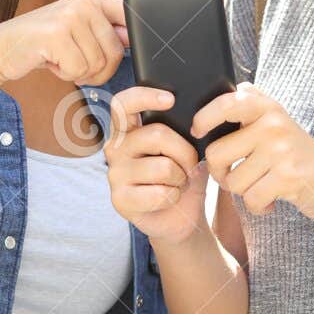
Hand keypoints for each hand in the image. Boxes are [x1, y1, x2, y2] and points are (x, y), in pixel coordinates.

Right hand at [0, 0, 127, 86]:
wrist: (1, 48)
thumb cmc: (44, 44)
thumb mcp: (77, 30)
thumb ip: (105, 31)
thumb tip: (135, 38)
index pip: (129, 16)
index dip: (133, 39)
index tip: (122, 49)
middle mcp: (84, 2)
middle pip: (116, 51)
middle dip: (99, 69)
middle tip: (75, 63)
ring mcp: (70, 16)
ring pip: (97, 64)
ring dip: (79, 72)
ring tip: (59, 58)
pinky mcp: (56, 35)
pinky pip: (79, 70)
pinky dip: (64, 75)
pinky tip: (50, 62)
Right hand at [106, 86, 209, 243]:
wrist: (182, 216)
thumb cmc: (184, 174)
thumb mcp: (188, 147)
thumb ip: (185, 128)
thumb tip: (199, 114)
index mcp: (128, 129)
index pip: (124, 103)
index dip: (144, 96)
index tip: (170, 99)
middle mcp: (115, 147)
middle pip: (156, 135)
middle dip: (185, 151)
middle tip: (190, 164)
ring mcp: (114, 174)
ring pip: (163, 167)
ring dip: (181, 178)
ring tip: (177, 183)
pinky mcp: (120, 200)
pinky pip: (159, 193)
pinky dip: (174, 197)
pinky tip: (169, 199)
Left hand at [193, 83, 313, 220]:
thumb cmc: (297, 153)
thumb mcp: (279, 122)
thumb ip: (256, 105)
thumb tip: (237, 85)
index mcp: (268, 108)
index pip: (227, 103)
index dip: (204, 117)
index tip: (197, 131)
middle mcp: (274, 124)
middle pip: (217, 153)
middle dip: (220, 173)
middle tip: (234, 176)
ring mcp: (282, 150)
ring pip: (233, 181)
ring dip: (243, 192)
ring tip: (261, 186)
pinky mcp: (288, 177)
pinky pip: (251, 199)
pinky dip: (258, 206)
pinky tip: (271, 200)